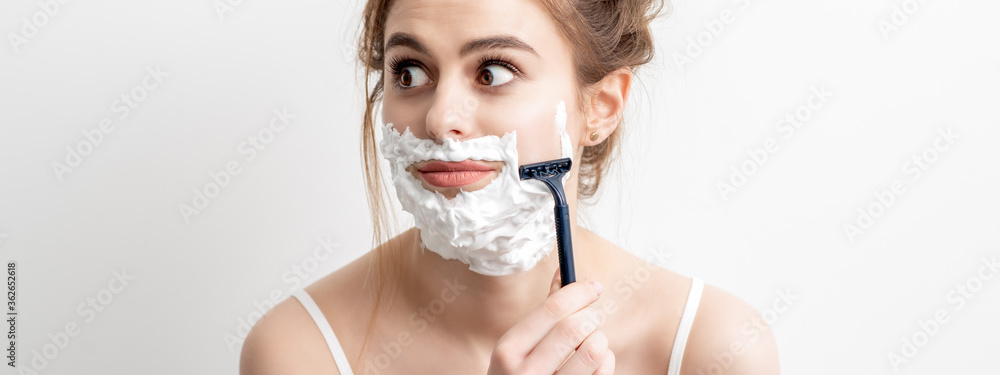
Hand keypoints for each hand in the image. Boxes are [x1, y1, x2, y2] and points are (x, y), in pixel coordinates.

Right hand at [487, 269, 614, 374]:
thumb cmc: (518, 374)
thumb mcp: (518, 346)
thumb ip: (542, 313)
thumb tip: (563, 272)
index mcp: (508, 351)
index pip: (552, 310)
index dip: (578, 292)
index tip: (593, 288)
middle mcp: (525, 374)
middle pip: (575, 328)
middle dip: (590, 316)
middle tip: (590, 316)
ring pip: (595, 350)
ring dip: (599, 339)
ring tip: (588, 343)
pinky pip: (604, 371)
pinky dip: (606, 360)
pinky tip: (592, 363)